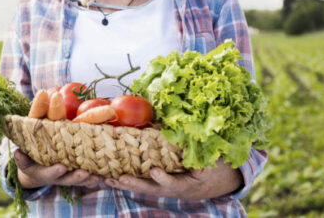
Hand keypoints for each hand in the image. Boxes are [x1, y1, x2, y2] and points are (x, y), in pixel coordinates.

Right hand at [13, 150, 101, 189]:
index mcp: (44, 173)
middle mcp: (58, 177)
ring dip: (90, 179)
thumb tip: (17, 152)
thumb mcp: (24, 159)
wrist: (37, 173)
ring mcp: (69, 177)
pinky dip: (98, 178)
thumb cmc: (31, 160)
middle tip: (84, 173)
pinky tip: (109, 175)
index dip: (55, 171)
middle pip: (69, 180)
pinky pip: (90, 178)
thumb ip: (21, 157)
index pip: (49, 173)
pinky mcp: (78, 176)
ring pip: (81, 180)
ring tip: (100, 176)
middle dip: (77, 177)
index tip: (61, 167)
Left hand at [104, 158, 242, 200]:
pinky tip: (110, 176)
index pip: (174, 183)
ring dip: (125, 184)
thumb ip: (199, 150)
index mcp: (188, 184)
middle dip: (136, 184)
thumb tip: (185, 134)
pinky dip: (125, 181)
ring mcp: (164, 188)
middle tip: (121, 178)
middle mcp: (173, 189)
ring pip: (143, 187)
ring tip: (108, 179)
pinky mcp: (157, 185)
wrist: (215, 183)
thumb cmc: (215, 168)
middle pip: (152, 189)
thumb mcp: (213, 160)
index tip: (154, 170)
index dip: (164, 178)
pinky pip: (140, 184)